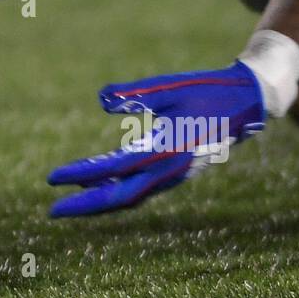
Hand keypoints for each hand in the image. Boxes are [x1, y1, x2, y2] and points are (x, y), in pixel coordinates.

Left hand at [48, 61, 264, 216]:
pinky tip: (103, 184)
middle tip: (53, 211)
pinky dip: (120, 192)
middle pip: (120, 197)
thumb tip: (100, 99)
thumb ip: (134, 93)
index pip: (113, 170)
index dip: (81, 175)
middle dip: (86, 205)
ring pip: (132, 197)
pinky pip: (143, 190)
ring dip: (102, 201)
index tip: (52, 179)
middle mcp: (170, 170)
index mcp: (166, 150)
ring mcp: (176, 174)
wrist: (247, 102)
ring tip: (73, 199)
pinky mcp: (178, 172)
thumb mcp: (168, 86)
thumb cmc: (206, 90)